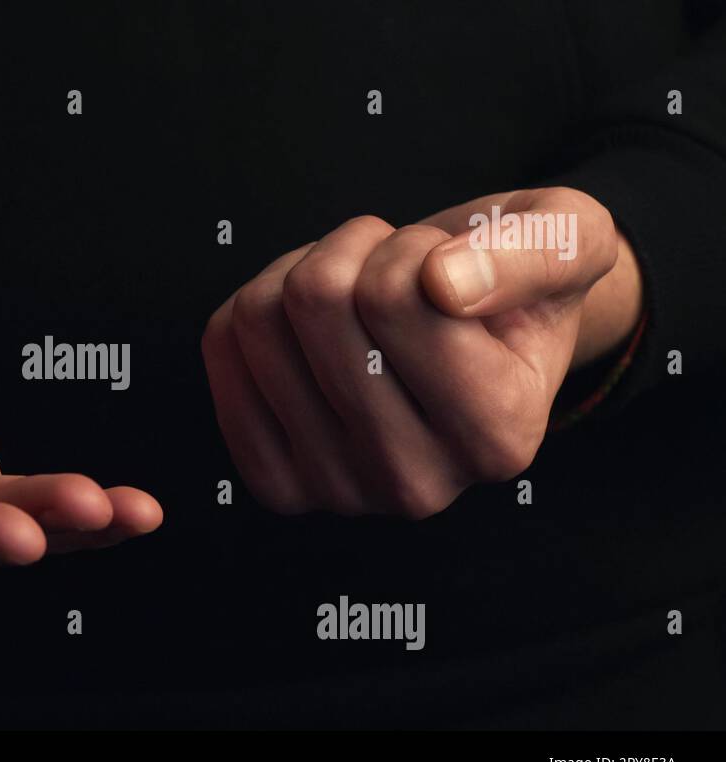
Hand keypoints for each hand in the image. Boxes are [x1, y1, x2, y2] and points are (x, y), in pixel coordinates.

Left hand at [202, 187, 640, 517]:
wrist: (467, 328)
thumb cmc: (515, 281)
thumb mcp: (569, 238)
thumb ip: (532, 254)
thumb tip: (446, 284)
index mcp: (501, 437)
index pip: (401, 293)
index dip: (411, 247)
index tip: (442, 266)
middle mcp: (420, 487)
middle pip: (320, 300)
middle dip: (354, 253)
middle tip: (394, 275)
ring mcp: (338, 493)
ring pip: (260, 318)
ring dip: (303, 273)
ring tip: (358, 295)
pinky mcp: (275, 480)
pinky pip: (222, 348)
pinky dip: (258, 305)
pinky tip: (309, 326)